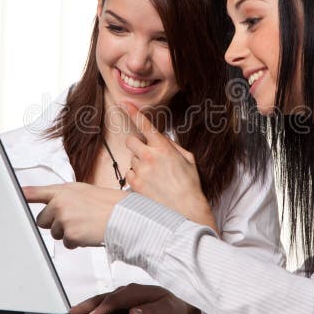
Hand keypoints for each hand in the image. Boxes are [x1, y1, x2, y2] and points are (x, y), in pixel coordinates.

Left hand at [22, 183, 127, 247]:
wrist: (125, 216)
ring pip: (55, 233)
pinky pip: (66, 243)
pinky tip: (89, 233)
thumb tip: (52, 203)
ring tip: (86, 225)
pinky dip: (77, 242)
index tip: (15, 195)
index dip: (25, 195)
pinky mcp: (69, 233)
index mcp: (66, 190)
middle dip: (55, 223)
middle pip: (42, 220)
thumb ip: (65, 196)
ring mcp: (64, 217)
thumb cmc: (109, 205)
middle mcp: (61, 202)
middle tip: (75, 220)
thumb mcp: (85, 193)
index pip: (38, 192)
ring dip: (68, 233)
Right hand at [70, 283, 201, 313]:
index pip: (116, 299)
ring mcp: (122, 298)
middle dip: (87, 305)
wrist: (179, 308)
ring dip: (86, 307)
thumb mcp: (168, 310)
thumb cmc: (173, 307)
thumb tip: (134, 312)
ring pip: (101, 301)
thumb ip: (151, 311)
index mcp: (137, 291)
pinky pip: (103, 307)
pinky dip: (92, 310)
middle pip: (103, 298)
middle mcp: (127, 292)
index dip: (103, 308)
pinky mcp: (120, 306)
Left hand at [122, 103, 217, 232]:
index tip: (124, 103)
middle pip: (131, 140)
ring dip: (139, 163)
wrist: (185, 211)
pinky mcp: (134, 184)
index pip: (145, 125)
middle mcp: (149, 156)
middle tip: (146, 153)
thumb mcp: (188, 160)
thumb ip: (173, 146)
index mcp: (163, 147)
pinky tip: (149, 184)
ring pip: (131, 158)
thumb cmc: (189, 185)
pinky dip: (136, 176)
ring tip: (154, 176)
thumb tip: (162, 140)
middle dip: (136, 144)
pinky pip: (129, 173)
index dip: (133, 112)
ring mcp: (140, 170)